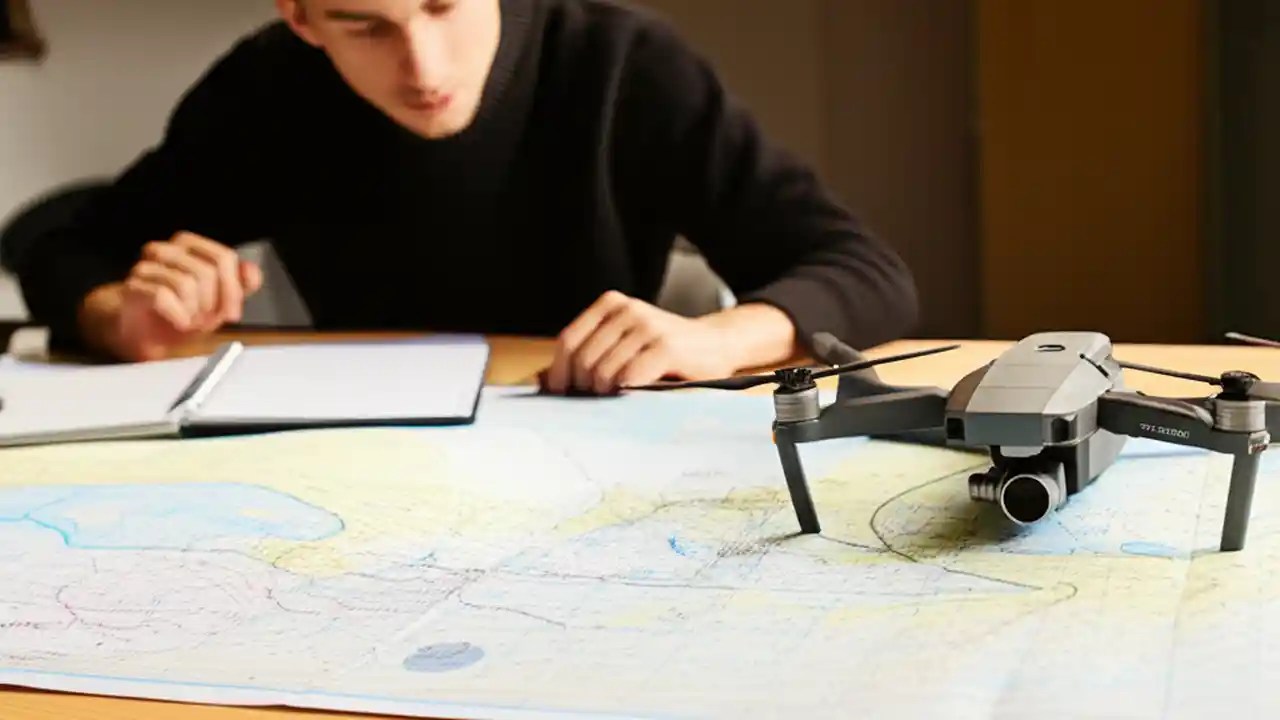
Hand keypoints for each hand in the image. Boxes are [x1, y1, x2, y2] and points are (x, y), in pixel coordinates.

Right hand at [80, 232, 262, 360]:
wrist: (143, 332)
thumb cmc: (181, 310)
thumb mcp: (219, 300)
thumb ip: (241, 284)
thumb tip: (251, 272)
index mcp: (189, 245)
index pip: (223, 257)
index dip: (232, 289)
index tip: (232, 312)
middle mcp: (167, 250)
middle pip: (207, 271)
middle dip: (213, 303)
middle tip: (207, 319)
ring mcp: (147, 267)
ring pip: (186, 282)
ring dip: (194, 310)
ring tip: (190, 320)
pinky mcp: (134, 286)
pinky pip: (163, 296)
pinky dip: (178, 315)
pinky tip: (179, 322)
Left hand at [540, 291, 747, 395]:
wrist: (715, 345)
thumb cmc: (664, 352)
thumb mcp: (622, 344)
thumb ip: (588, 355)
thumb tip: (540, 380)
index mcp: (611, 304)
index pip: (568, 340)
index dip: (559, 371)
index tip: (561, 393)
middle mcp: (627, 310)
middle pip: (583, 358)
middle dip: (584, 387)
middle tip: (596, 399)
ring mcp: (647, 326)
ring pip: (603, 371)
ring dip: (606, 393)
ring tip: (619, 396)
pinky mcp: (665, 347)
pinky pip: (629, 377)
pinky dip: (626, 392)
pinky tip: (635, 393)